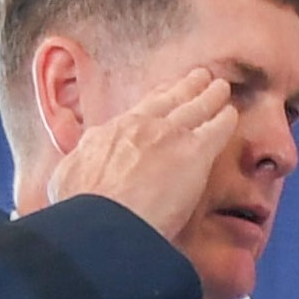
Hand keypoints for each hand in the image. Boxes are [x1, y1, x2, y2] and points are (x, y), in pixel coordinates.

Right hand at [44, 62, 240, 257]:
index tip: (161, 96)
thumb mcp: (66, 181)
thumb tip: (71, 175)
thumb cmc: (82, 211)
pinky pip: (214, 129)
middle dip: (183, 87)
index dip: (153, 103)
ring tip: (220, 87)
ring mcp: (166, 136)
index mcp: (107, 135)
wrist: (103, 221)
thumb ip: (77, 172)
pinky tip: (232, 113)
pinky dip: (224, 119)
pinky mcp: (193, 153)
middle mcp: (136, 127)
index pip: (134, 114)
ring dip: (209, 95)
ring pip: (193, 107)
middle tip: (197, 77)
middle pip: (165, 100)